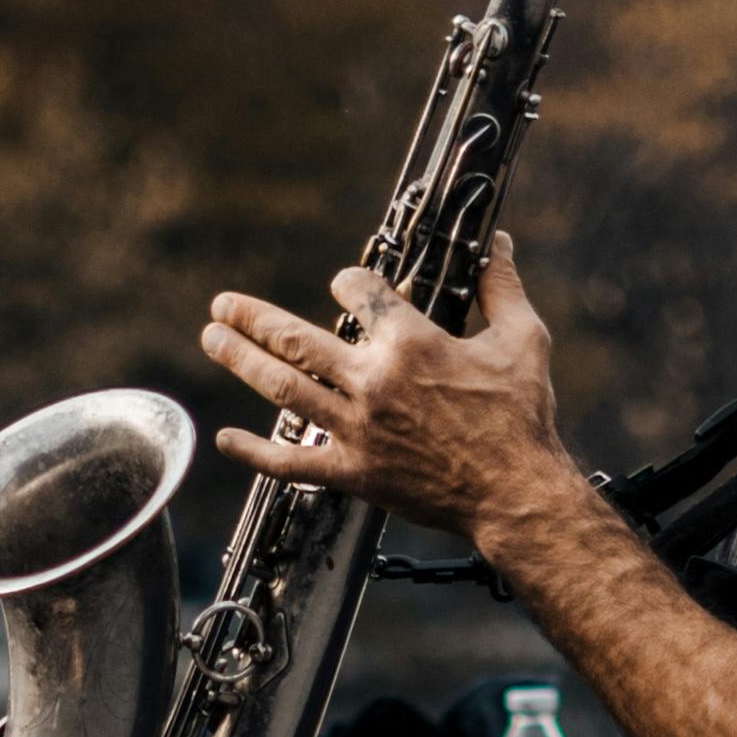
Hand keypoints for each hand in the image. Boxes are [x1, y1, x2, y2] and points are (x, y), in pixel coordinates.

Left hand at [202, 236, 574, 553]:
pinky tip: (225, 439)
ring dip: (241, 360)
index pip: (358, 291)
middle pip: (295, 339)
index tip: (346, 287)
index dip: (349, 282)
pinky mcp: (353, 472)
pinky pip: (293, 463)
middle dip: (252, 317)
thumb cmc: (522, 417)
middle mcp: (373, 381)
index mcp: (410, 343)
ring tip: (213, 339)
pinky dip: (255, 453)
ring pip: (283, 389)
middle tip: (222, 304)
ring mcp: (357, 429)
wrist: (515, 493)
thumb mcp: (523, 339)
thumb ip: (502, 286)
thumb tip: (497, 243)